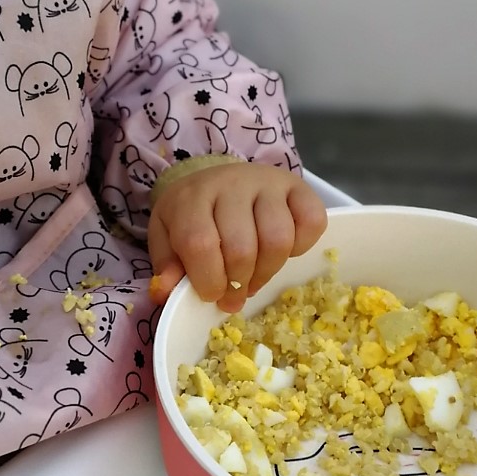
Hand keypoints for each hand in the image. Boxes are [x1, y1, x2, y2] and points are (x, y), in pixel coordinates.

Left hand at [146, 162, 326, 312]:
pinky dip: (301, 247)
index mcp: (191, 197)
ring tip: (254, 278)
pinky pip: (311, 223)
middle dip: (238, 284)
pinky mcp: (298, 186)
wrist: (218, 180)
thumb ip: (166, 266)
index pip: (199, 243)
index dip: (208, 280)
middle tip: (234, 295)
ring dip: (267, 271)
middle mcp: (231, 183)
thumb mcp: (168, 237)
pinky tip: (282, 252)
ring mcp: (268, 182)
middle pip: (242, 248)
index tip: (211, 295)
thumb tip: (164, 293)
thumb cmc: (193, 215)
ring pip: (278, 239)